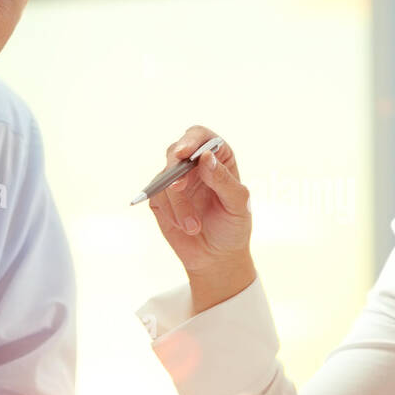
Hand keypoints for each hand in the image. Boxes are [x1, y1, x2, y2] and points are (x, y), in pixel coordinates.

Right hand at [146, 126, 256, 312]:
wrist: (217, 257)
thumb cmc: (233, 227)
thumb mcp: (238, 205)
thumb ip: (224, 180)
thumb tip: (205, 157)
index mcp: (218, 158)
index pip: (201, 137)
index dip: (191, 140)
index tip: (185, 153)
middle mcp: (194, 165)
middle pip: (176, 151)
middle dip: (176, 170)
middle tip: (179, 187)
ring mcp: (175, 180)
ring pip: (165, 178)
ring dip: (179, 204)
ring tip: (194, 226)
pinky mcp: (161, 199)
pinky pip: (157, 197)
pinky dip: (171, 213)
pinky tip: (185, 227)